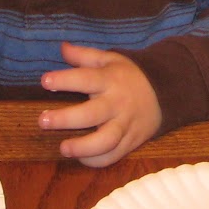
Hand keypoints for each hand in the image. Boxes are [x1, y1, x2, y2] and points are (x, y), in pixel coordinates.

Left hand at [38, 42, 162, 166]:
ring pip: (105, 141)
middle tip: (42, 120)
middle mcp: (117, 103)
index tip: (44, 81)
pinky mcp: (131, 142)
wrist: (165, 93)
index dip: (65, 80)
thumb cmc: (130, 76)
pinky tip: (81, 157)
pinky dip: (96, 160)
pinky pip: (113, 156)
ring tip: (63, 148)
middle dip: (66, 119)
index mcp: (111, 79)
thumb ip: (84, 55)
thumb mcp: (110, 59)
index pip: (86, 78)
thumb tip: (61, 47)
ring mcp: (125, 125)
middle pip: (92, 114)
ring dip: (82, 147)